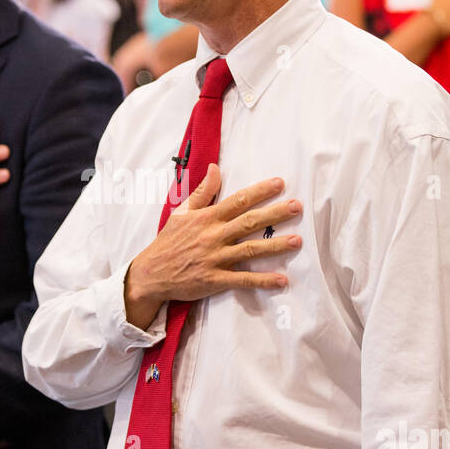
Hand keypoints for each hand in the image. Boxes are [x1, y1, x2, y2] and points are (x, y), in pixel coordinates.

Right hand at [124, 164, 300, 329]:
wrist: (151, 274)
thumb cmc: (169, 241)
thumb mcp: (181, 212)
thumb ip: (202, 192)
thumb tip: (215, 167)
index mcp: (207, 218)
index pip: (238, 200)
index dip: (260, 191)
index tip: (280, 183)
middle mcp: (213, 236)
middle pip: (249, 222)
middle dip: (275, 214)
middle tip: (297, 207)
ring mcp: (215, 258)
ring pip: (250, 250)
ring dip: (275, 246)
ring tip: (297, 241)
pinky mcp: (215, 279)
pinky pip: (243, 280)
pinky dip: (262, 281)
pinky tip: (282, 280)